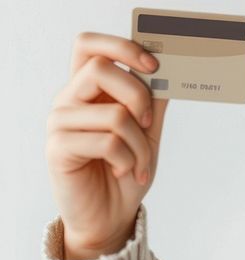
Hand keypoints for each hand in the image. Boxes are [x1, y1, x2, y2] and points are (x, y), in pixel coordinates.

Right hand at [46, 32, 169, 259]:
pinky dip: (128, 159)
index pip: (88, 44)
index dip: (121, 45)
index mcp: (88, 88)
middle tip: (148, 123)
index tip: (154, 65)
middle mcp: (68, 100)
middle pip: (100, 68)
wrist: (110, 214)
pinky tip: (123, 170)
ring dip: (139, 142)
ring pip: (113, 112)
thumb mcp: (148, 129)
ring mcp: (59, 123)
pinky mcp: (57, 149)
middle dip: (138, 94)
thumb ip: (154, 98)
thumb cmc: (127, 168)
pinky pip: (107, 142)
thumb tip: (172, 67)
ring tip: (140, 162)